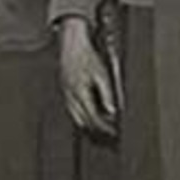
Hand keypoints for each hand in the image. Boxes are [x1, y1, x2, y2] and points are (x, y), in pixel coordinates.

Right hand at [57, 15, 119, 138]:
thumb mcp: (102, 74)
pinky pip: (71, 110)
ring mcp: (65, 93)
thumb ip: (108, 94)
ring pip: (76, 118)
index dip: (105, 129)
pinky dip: (81, 116)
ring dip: (88, 126)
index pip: (93, 119)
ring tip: (102, 130)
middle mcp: (70, 95)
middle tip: (110, 136)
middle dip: (97, 132)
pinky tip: (89, 116)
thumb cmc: (87, 56)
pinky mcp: (64, 90)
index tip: (115, 134)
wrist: (71, 43)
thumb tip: (114, 111)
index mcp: (80, 92)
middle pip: (83, 122)